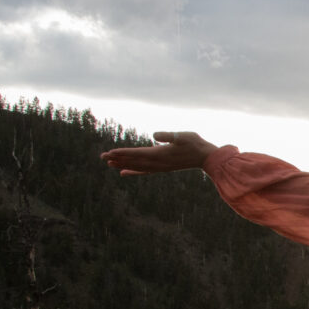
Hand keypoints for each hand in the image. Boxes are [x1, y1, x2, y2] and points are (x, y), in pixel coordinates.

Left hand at [101, 131, 217, 175]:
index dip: (123, 153)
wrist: (206, 157)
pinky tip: (124, 173)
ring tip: (109, 164)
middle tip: (102, 157)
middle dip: (118, 159)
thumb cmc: (195, 144)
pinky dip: (133, 171)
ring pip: (137, 167)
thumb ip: (168, 135)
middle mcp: (158, 162)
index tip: (110, 152)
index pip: (137, 153)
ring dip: (123, 165)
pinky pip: (144, 171)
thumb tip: (154, 135)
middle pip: (134, 161)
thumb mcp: (182, 136)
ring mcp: (160, 167)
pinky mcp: (162, 168)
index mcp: (160, 154)